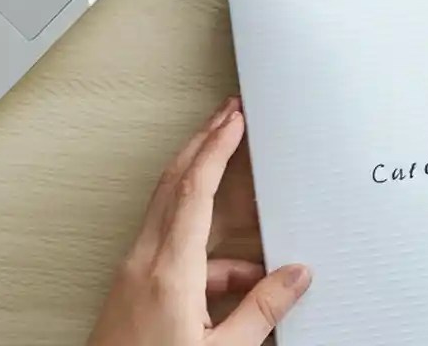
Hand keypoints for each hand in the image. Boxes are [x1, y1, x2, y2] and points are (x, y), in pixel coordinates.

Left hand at [88, 97, 311, 345]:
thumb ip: (262, 311)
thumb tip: (296, 275)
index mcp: (169, 270)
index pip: (194, 189)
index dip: (217, 147)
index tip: (234, 119)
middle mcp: (144, 262)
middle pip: (174, 184)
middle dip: (203, 145)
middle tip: (228, 117)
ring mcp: (132, 275)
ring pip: (172, 216)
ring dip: (210, 207)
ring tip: (258, 238)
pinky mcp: (131, 291)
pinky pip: (171, 251)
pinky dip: (206, 254)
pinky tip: (239, 284)